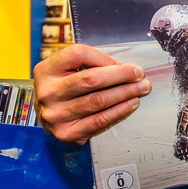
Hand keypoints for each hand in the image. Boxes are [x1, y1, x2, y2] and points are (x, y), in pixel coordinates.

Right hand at [33, 44, 151, 144]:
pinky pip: (99, 121)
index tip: (124, 63)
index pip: (78, 55)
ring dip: (125, 93)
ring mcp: (55, 115)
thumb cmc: (65, 89)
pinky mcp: (66, 133)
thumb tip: (127, 69)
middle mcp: (48, 93)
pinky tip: (132, 103)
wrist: (49, 117)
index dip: (105, 58)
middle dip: (121, 76)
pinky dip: (120, 111)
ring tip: (141, 88)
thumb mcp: (68, 70)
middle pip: (90, 79)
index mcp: (46, 71)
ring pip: (98, 101)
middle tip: (140, 75)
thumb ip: (92, 64)